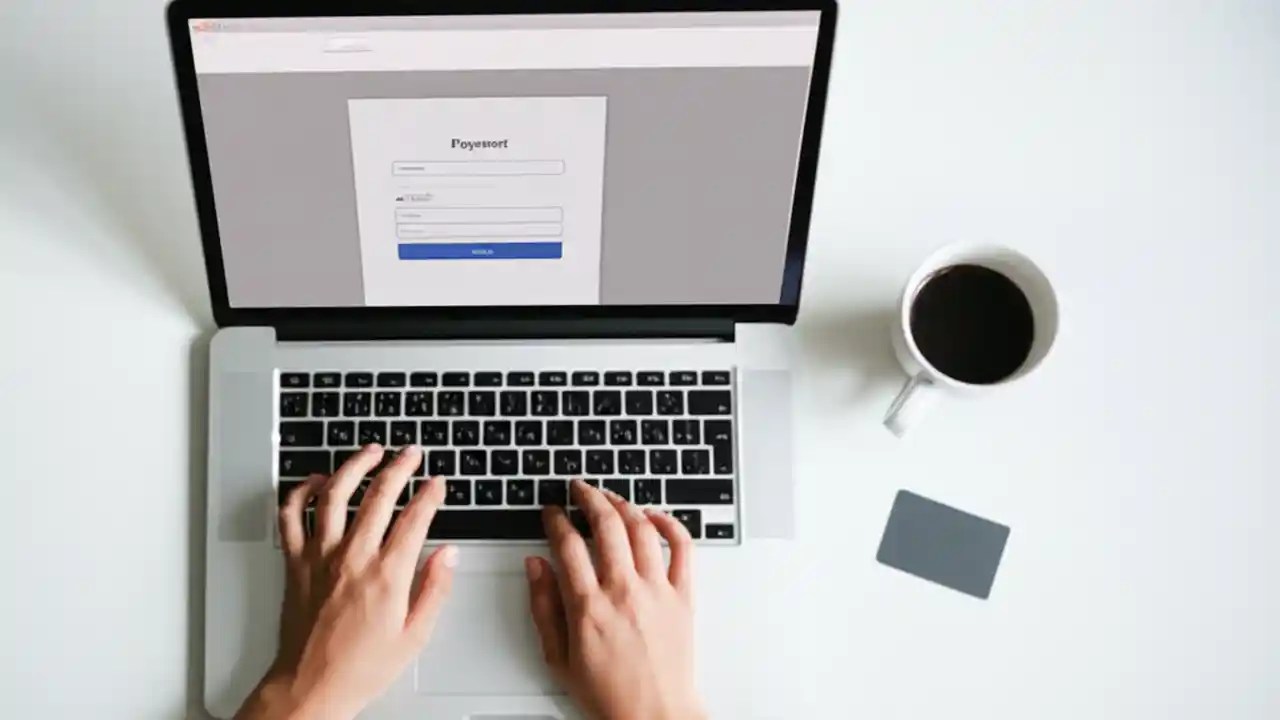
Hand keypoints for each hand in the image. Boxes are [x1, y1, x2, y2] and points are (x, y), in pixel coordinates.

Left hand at [237, 444, 455, 719]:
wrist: (310, 686)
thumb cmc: (359, 669)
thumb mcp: (414, 636)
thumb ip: (434, 590)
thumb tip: (448, 556)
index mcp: (387, 576)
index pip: (415, 519)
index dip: (430, 494)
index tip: (437, 483)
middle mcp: (352, 558)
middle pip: (379, 496)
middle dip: (400, 467)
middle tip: (411, 454)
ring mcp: (320, 557)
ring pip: (336, 495)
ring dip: (355, 466)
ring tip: (370, 451)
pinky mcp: (296, 564)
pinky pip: (292, 517)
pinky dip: (302, 493)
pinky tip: (314, 481)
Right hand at [527, 480, 704, 719]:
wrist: (654, 717)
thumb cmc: (609, 695)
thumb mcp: (558, 657)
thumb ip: (543, 607)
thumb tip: (536, 566)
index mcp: (588, 607)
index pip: (567, 544)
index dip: (556, 519)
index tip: (551, 511)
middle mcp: (624, 592)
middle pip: (606, 524)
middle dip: (588, 497)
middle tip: (579, 489)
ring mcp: (657, 591)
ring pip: (641, 528)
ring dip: (623, 504)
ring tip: (610, 497)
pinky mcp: (683, 596)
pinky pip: (682, 548)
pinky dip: (670, 524)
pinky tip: (654, 516)